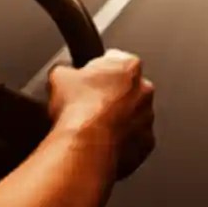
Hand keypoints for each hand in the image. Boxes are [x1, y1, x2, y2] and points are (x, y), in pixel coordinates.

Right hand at [48, 50, 154, 179]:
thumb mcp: (59, 77)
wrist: (85, 146)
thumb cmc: (78, 110)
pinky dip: (122, 142)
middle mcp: (144, 90)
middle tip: (90, 105)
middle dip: (112, 95)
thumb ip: (66, 70)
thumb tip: (62, 74)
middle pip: (128, 88)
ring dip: (119, 119)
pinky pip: (135, 140)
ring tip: (94, 128)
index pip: (115, 60)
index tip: (88, 79)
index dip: (98, 70)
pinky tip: (102, 143)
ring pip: (134, 115)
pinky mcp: (146, 144)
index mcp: (128, 66)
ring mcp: (147, 118)